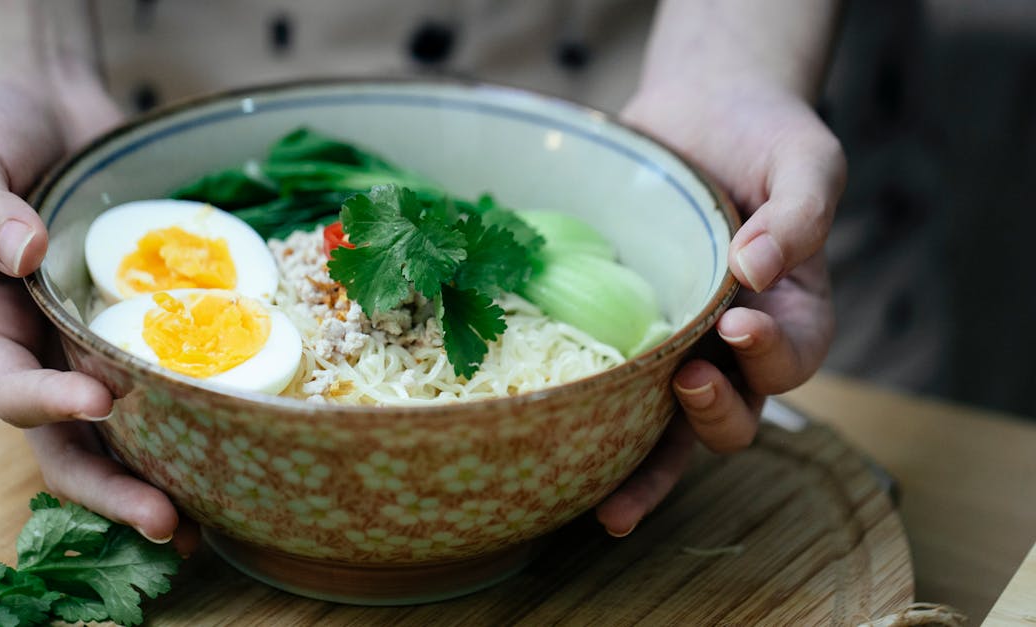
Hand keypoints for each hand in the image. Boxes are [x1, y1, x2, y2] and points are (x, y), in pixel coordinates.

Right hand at [0, 78, 197, 552]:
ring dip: (160, 478)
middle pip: (67, 441)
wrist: (50, 108)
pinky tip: (242, 444)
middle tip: (168, 521)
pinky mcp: (143, 329)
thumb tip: (24, 252)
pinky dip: (195, 418)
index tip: (99, 401)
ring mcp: (91, 346)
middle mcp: (38, 351)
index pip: (7, 385)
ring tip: (209, 523)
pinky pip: (167, 381)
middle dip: (112, 488)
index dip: (47, 405)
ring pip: (121, 434)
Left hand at [595, 80, 844, 535]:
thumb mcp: (805, 161)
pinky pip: (614, 395)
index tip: (739, 323)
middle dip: (715, 414)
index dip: (771, 354)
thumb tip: (756, 269)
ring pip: (671, 432)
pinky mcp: (624, 336)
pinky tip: (558, 463)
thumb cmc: (766, 136)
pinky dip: (596, 438)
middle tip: (687, 383)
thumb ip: (799, 213)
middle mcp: (736, 347)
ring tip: (613, 504)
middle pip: (736, 413)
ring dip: (648, 473)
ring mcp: (677, 348)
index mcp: (794, 313)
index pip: (794, 356)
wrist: (701, 110)